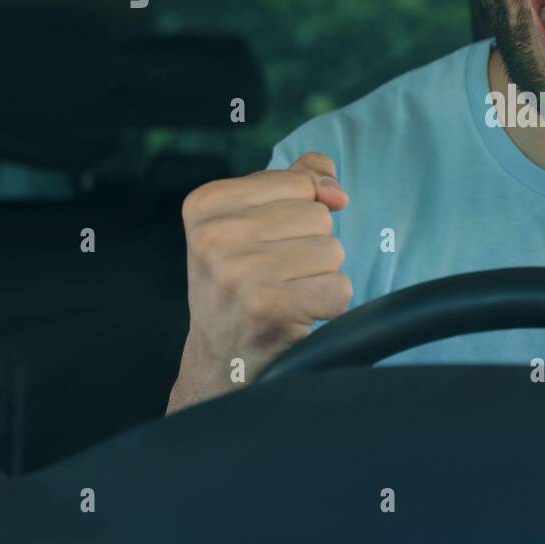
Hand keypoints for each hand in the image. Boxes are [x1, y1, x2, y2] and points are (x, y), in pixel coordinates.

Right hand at [167, 152, 351, 412]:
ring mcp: (238, 273)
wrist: (220, 360)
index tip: (267, 244)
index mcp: (205, 203)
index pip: (299, 183)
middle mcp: (214, 236)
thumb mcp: (250, 223)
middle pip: (318, 217)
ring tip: (285, 294)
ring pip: (332, 251)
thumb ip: (297, 183)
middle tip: (275, 276)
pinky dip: (330, 305)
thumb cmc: (242, 283)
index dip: (299, 214)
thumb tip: (335, 187)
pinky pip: (339, 288)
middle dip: (311, 247)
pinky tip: (298, 315)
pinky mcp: (267, 309)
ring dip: (321, 277)